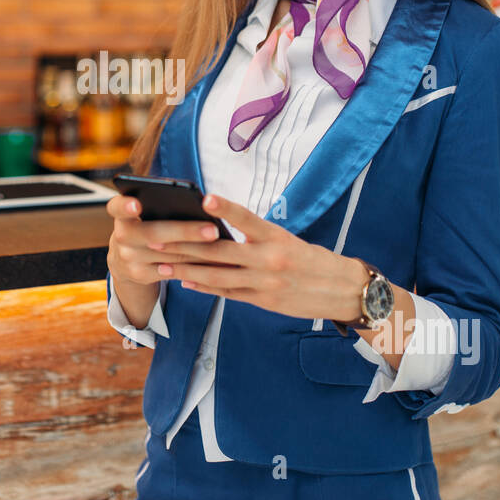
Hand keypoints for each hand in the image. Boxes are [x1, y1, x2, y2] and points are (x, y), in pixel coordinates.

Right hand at [104, 193, 233, 288]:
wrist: (125, 258)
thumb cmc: (146, 224)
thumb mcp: (144, 214)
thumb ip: (160, 206)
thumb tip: (200, 205)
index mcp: (121, 214)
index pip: (117, 207)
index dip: (125, 206)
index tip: (137, 204)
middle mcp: (120, 236)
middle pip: (153, 233)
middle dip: (185, 231)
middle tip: (212, 230)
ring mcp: (128, 258)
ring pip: (167, 255)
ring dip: (197, 251)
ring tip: (221, 245)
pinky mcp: (140, 275)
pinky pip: (171, 271)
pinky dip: (193, 266)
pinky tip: (213, 261)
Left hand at [152, 193, 367, 321]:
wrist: (343, 291)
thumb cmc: (313, 260)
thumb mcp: (289, 241)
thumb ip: (256, 238)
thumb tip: (219, 232)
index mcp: (277, 237)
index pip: (247, 218)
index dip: (225, 208)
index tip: (204, 198)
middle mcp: (269, 259)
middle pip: (220, 251)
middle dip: (184, 246)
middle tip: (156, 238)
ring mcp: (265, 283)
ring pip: (218, 276)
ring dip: (186, 271)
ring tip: (161, 265)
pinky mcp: (264, 301)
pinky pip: (228, 294)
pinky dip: (206, 288)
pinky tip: (186, 282)